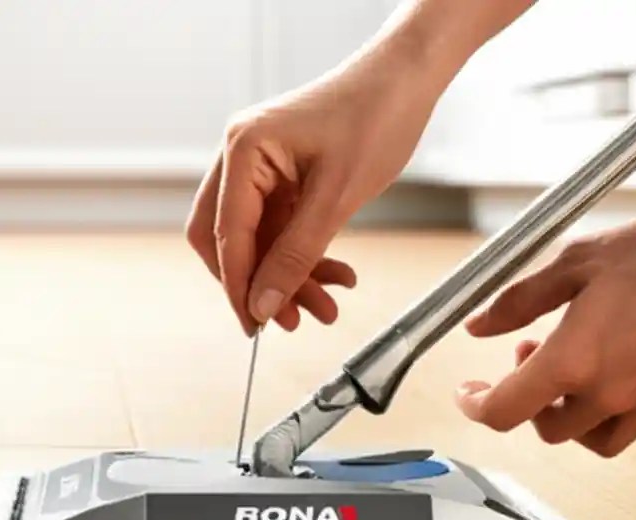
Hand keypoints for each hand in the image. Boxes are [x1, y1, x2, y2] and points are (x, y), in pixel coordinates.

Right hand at [185, 40, 444, 334]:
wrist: (408, 79)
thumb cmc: (376, 116)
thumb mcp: (337, 197)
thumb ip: (296, 255)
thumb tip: (262, 305)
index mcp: (243, 151)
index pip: (226, 234)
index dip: (238, 285)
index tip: (255, 324)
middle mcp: (241, 158)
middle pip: (226, 240)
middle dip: (259, 284)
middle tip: (288, 321)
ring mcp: (260, 168)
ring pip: (258, 241)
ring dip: (288, 277)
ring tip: (325, 306)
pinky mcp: (282, 177)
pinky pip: (281, 230)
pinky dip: (304, 256)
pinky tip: (334, 276)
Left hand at [456, 196, 635, 456]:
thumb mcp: (575, 261)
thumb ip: (519, 299)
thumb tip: (479, 324)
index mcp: (575, 360)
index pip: (504, 409)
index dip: (474, 405)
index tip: (467, 392)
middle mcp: (608, 392)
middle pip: (543, 427)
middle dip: (522, 398)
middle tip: (527, 353)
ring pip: (583, 438)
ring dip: (560, 412)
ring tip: (565, 363)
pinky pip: (621, 432)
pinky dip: (598, 419)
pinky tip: (601, 376)